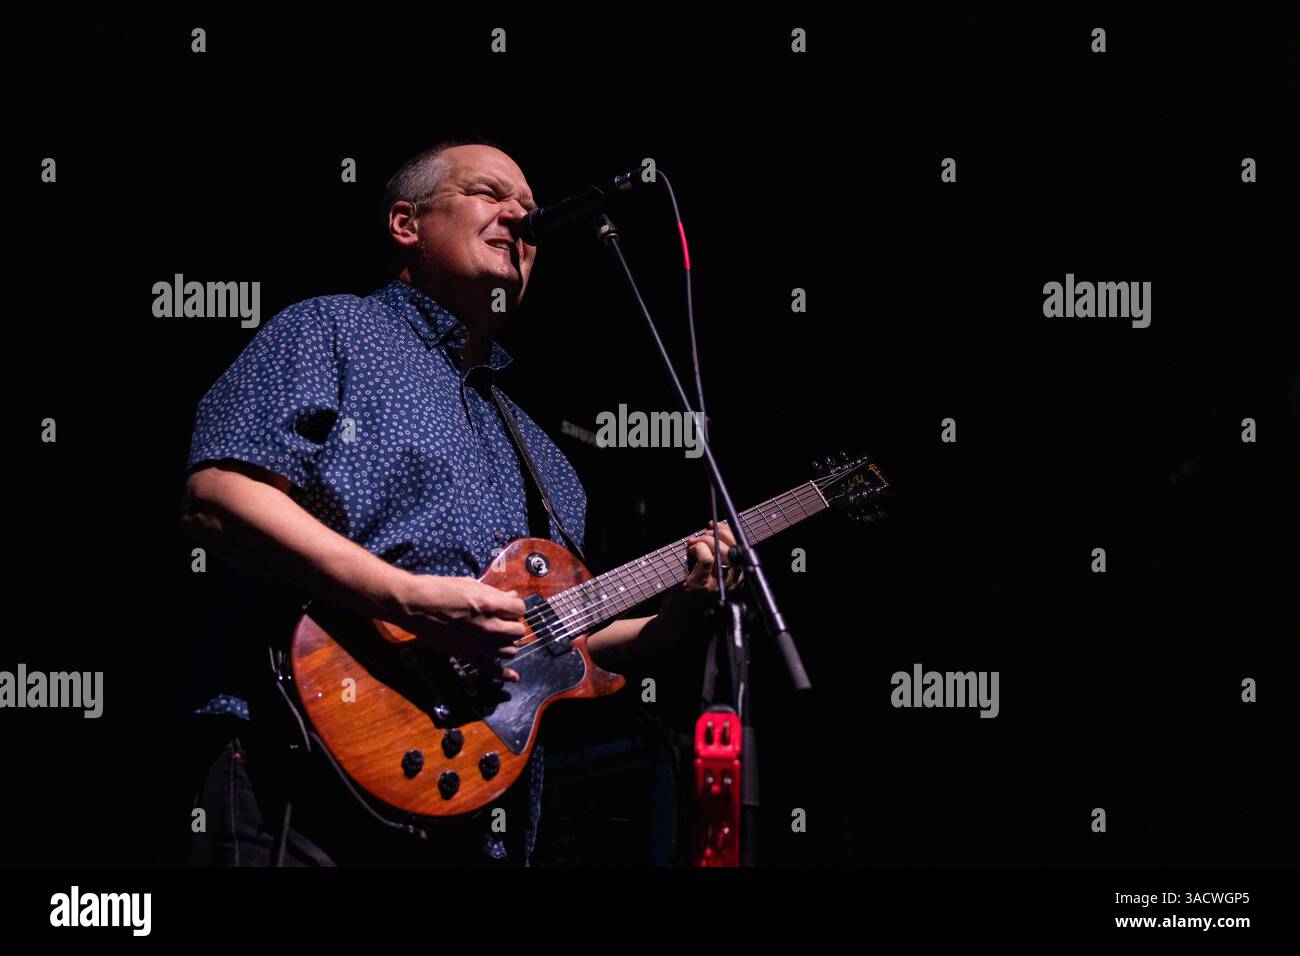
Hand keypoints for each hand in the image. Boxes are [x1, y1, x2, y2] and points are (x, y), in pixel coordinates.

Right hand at [393, 574, 526, 681]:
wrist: (414, 605)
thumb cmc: (439, 589)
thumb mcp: (470, 584)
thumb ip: (494, 593)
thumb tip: (510, 597)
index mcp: (490, 604)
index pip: (520, 609)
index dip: (514, 607)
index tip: (507, 605)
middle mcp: (488, 627)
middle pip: (518, 631)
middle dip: (513, 624)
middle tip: (503, 620)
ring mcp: (478, 644)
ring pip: (510, 650)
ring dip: (508, 643)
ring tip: (500, 637)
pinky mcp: (467, 655)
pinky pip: (491, 669)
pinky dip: (504, 674)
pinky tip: (513, 677)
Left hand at [681, 519, 744, 598]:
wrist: (676, 627)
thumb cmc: (692, 601)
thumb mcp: (711, 580)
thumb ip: (715, 558)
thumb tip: (711, 529)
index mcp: (736, 581)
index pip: (742, 550)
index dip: (729, 533)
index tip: (716, 525)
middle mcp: (731, 584)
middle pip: (734, 549)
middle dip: (719, 534)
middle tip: (703, 535)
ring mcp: (716, 585)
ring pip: (721, 552)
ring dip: (706, 541)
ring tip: (694, 543)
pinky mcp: (700, 586)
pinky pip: (706, 559)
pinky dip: (698, 549)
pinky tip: (689, 552)